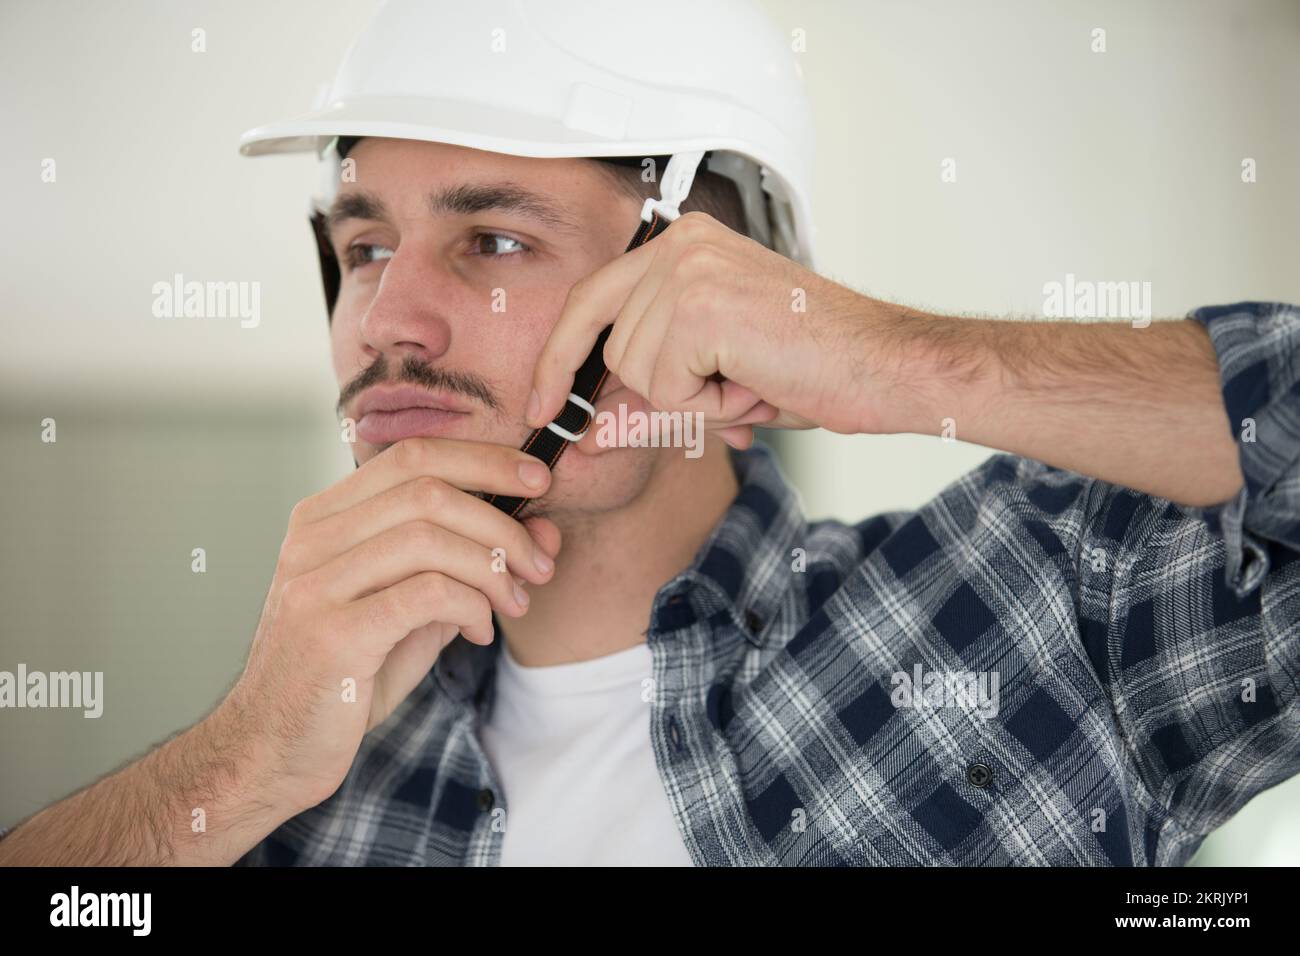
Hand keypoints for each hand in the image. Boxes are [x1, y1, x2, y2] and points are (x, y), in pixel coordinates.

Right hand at [222, 437, 561, 812]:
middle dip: (502, 520)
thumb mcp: (414, 612)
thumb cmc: (347, 676)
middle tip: (541, 562)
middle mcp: (313, 539)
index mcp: (325, 518)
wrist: (271, 751)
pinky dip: (471, 605)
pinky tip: (479, 632)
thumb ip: (469, 566)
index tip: (538, 478)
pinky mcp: (332, 634)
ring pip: (429, 535)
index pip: (413, 456)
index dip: (484, 459)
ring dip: (493, 567)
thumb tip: (544, 530)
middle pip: (428, 489)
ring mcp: (316, 584)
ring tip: (515, 602)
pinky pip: (425, 592)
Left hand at [526, 211, 874, 450]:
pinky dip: (710, 405)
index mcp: (685, 245)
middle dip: (664, 390)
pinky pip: (666, 390)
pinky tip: (757, 380)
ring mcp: (687, 270)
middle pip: (613, 349)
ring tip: (755, 375)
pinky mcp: (700, 305)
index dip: (559, 357)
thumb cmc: (816, 366)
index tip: (541, 402)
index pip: (591, 299)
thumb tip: (584, 436)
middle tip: (740, 380)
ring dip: (694, 398)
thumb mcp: (717, 378)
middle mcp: (680, 244)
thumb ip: (648, 396)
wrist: (885, 364)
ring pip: (637, 374)